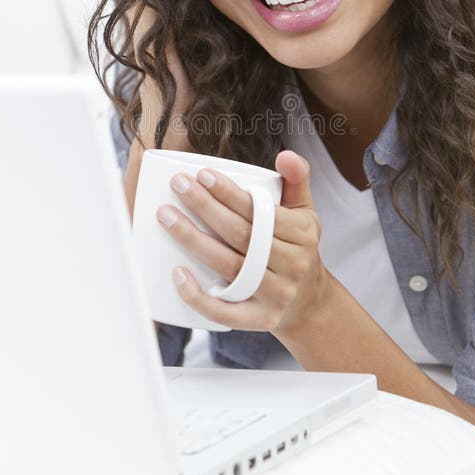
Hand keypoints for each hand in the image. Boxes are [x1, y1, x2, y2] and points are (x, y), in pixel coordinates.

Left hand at [156, 150, 329, 333]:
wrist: (309, 303)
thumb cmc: (297, 249)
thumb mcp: (304, 213)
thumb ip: (297, 180)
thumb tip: (285, 155)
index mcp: (302, 234)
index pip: (260, 211)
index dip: (229, 192)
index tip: (202, 174)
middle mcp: (292, 265)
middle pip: (240, 235)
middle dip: (204, 207)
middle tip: (177, 186)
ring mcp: (276, 294)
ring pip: (228, 266)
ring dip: (192, 240)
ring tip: (166, 216)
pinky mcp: (260, 319)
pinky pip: (225, 311)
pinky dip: (199, 295)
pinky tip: (177, 274)